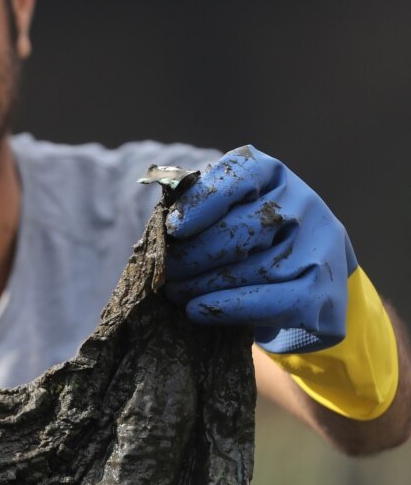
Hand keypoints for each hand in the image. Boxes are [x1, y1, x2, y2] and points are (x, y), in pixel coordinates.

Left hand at [164, 145, 354, 352]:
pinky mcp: (323, 290)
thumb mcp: (227, 212)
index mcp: (273, 174)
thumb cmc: (250, 240)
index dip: (203, 201)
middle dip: (194, 254)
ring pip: (253, 268)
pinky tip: (196, 310)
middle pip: (242, 229)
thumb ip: (198, 209)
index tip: (173, 228)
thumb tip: (160, 229)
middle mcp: (304, 202)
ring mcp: (320, 246)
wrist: (311, 281)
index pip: (238, 174)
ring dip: (203, 284)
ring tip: (175, 293)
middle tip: (166, 272)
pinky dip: (228, 307)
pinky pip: (271, 301)